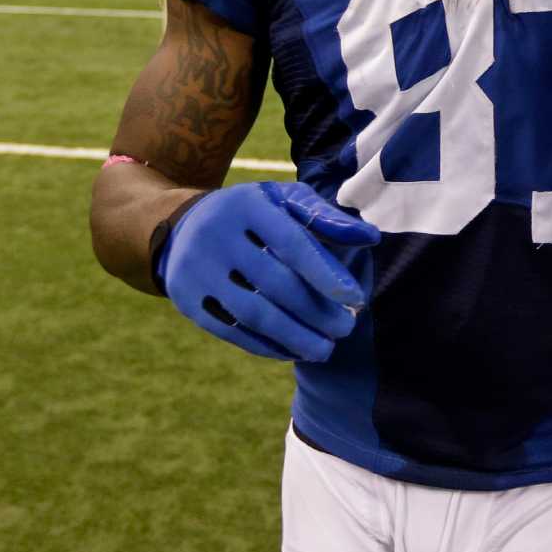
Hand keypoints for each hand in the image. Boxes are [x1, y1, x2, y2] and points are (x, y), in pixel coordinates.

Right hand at [161, 182, 376, 361]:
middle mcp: (216, 237)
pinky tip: (293, 351)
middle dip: (316, 312)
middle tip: (346, 328)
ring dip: (294, 337)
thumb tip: (371, 238)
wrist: (181, 226)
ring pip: (253, 313)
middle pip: (275, 284)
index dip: (326, 274)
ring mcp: (196, 271)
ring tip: (325, 350)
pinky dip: (265, 345)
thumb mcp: (285, 200)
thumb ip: (326, 218)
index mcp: (247, 206)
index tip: (356, 299)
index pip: (292, 244)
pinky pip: (230, 330)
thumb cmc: (253, 214)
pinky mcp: (186, 300)